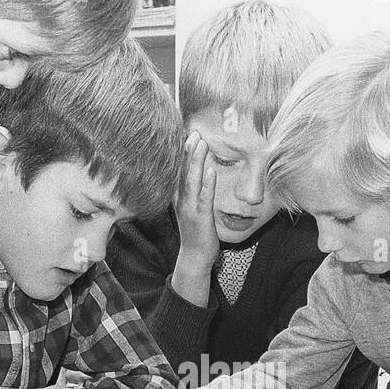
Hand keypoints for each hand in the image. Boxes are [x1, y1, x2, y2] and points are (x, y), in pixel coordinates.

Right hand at [173, 132, 218, 271]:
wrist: (195, 257)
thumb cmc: (196, 232)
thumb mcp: (190, 209)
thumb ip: (192, 192)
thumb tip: (198, 175)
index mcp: (178, 197)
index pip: (177, 170)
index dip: (181, 152)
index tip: (186, 134)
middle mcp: (181, 200)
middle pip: (182, 171)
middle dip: (188, 150)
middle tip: (194, 131)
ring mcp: (190, 208)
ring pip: (192, 181)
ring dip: (196, 161)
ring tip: (201, 143)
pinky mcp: (201, 217)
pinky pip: (204, 198)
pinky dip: (207, 184)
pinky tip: (212, 170)